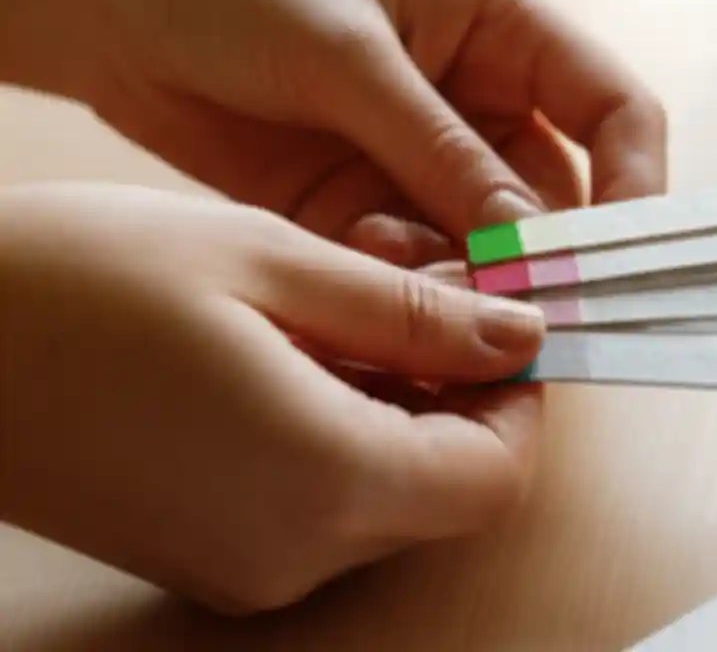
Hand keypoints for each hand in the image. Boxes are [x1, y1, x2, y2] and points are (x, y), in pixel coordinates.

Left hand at [0, 0, 665, 265]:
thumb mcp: (347, 54)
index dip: (635, 178)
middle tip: (520, 300)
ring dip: (465, 270)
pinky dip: (403, 275)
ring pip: (486, 242)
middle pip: (556, 193)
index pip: (610, 107)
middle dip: (544, 251)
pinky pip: (416, 261)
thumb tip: (526, 242)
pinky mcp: (365, 206)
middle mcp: (473, 100)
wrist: (106, 2)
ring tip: (405, 260)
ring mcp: (419, 160)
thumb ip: (440, 150)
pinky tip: (355, 249)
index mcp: (497, 29)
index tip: (624, 251)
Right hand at [0, 183, 544, 612]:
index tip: (497, 323)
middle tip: (412, 289)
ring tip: (340, 303)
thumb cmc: (81, 283)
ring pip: (390, 494)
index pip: (496, 476)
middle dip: (458, 390)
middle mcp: (295, 553)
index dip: (517, 400)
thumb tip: (521, 338)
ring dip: (401, 403)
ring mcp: (248, 567)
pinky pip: (324, 504)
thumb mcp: (271, 262)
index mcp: (325, 482)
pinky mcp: (212, 555)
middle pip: (448, 489)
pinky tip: (296, 350)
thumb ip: (416, 314)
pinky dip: (344, 432)